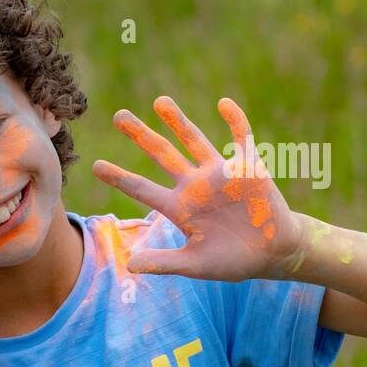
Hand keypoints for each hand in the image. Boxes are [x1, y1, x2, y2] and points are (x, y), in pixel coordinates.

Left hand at [91, 96, 303, 281]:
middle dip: (141, 135)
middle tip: (119, 115)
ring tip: (159, 101)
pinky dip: (235, 121)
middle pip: (162, 155)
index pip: (142, 188)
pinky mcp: (248, 169)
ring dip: (178, 121)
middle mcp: (194, 186)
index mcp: (178, 208)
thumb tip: (130, 265)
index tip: (95, 166)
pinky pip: (241, 140)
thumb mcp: (194, 265)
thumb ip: (164, 263)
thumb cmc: (231, 261)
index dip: (119, 178)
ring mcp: (219, 175)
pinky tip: (223, 103)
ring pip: (194, 141)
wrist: (272, 255)